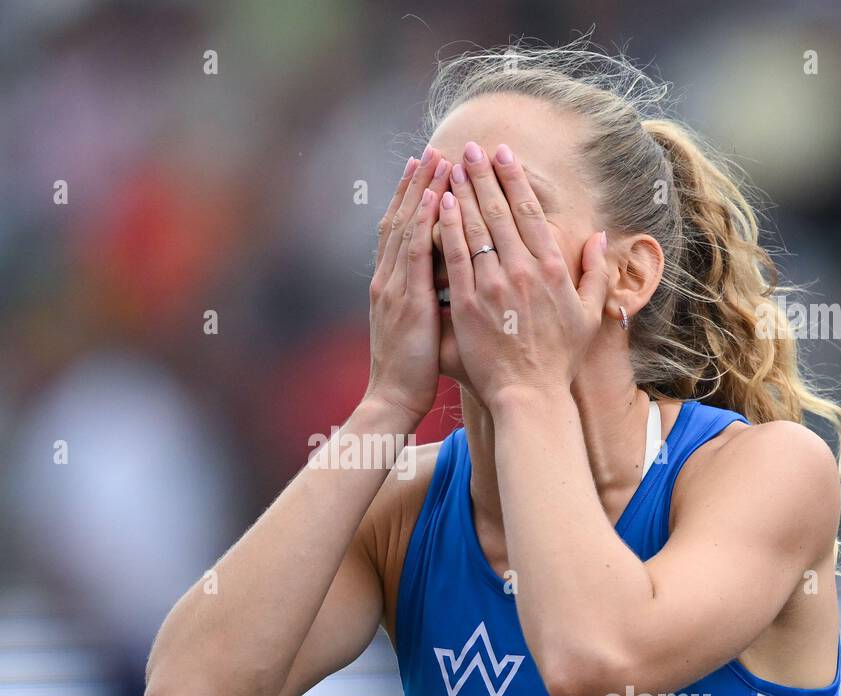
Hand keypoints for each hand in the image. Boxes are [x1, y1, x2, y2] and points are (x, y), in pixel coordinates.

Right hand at [364, 148, 451, 422]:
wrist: (393, 400)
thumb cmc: (411, 373)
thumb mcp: (419, 331)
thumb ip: (430, 304)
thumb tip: (452, 286)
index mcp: (391, 286)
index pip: (400, 233)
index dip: (411, 201)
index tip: (426, 173)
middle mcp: (388, 280)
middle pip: (401, 220)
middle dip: (416, 185)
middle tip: (431, 151)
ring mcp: (394, 287)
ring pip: (407, 228)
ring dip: (422, 191)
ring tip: (437, 160)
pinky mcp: (407, 300)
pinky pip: (416, 252)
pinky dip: (424, 223)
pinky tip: (437, 197)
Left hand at [437, 141, 608, 413]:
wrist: (530, 396)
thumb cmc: (559, 359)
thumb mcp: (588, 315)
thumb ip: (595, 273)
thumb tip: (599, 236)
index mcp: (552, 270)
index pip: (531, 214)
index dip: (515, 180)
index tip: (503, 155)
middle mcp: (523, 272)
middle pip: (500, 213)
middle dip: (484, 176)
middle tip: (471, 147)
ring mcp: (494, 287)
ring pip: (476, 229)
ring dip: (463, 194)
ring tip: (451, 167)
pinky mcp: (467, 305)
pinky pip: (455, 258)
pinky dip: (448, 229)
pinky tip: (440, 205)